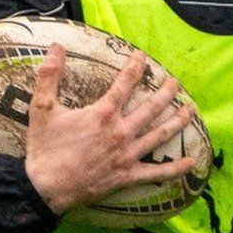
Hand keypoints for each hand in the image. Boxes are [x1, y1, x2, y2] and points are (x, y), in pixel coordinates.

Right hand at [20, 46, 196, 213]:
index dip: (136, 66)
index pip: (125, 83)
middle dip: (166, 91)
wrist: (45, 187)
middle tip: (175, 81)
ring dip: (178, 121)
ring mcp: (127, 155)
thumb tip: (56, 46)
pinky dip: (175, 168)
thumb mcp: (42, 108)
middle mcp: (120, 131)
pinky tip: (191, 162)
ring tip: (190, 109)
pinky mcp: (127, 176)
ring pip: (160, 134)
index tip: (143, 56)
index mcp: (103, 113)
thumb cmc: (44, 147)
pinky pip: (157, 173)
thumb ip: (49, 75)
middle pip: (151, 107)